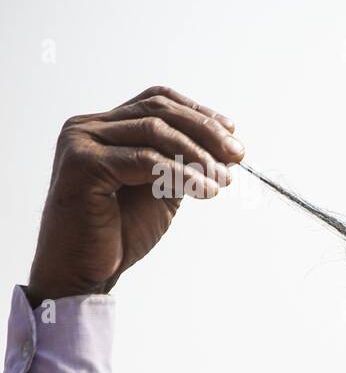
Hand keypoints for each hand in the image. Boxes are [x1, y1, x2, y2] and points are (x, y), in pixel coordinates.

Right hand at [26, 85, 244, 304]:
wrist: (85, 271)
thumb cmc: (120, 233)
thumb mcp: (162, 190)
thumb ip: (184, 164)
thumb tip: (228, 151)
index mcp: (104, 128)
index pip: (156, 101)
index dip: (197, 112)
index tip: (232, 131)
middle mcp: (87, 128)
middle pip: (157, 110)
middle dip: (205, 130)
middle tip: (237, 154)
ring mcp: (81, 143)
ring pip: (154, 131)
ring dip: (197, 154)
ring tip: (223, 179)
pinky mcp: (82, 164)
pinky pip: (145, 159)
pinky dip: (181, 173)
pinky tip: (205, 190)